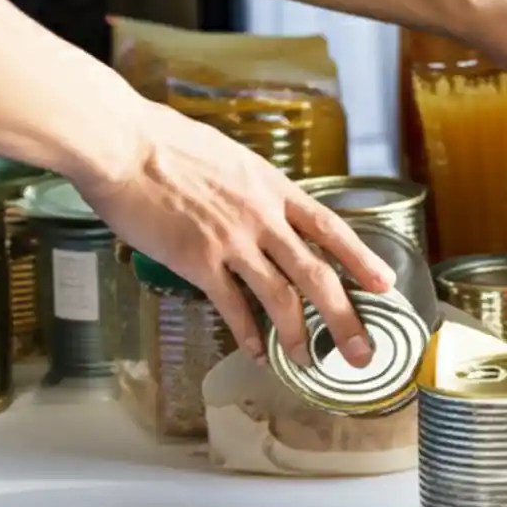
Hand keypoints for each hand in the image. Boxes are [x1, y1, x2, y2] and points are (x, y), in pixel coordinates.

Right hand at [74, 101, 395, 367]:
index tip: (385, 283)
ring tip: (307, 363)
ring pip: (280, 297)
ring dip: (298, 336)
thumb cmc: (166, 142)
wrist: (121, 143)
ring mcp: (232, 241)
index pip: (331, 228)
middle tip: (362, 351)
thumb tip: (265, 204)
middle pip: (318, 274)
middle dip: (345, 318)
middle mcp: (262, 217)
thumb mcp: (230, 158)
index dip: (362, 258)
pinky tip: (257, 354)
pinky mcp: (197, 260)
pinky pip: (232, 306)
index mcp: (274, 188)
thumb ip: (253, 188)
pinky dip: (248, 335)